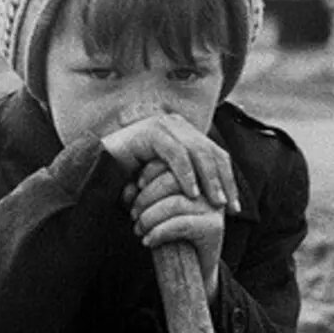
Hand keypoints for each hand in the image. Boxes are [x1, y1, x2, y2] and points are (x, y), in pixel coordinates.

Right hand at [102, 113, 238, 213]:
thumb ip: (189, 184)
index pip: (215, 154)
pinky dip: (185, 173)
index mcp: (185, 135)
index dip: (227, 179)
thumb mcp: (167, 184)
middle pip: (210, 151)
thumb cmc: (132, 182)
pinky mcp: (150, 132)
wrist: (99, 174)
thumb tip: (218, 201)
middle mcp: (177, 126)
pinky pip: (175, 153)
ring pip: (196, 151)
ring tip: (213, 201)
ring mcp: (164, 125)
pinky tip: (191, 192)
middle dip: (222, 181)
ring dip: (208, 178)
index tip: (234, 207)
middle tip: (227, 206)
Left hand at [126, 160, 231, 298]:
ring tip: (139, 230)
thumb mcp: (155, 210)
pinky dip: (159, 232)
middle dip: (146, 197)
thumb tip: (128, 189)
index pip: (172, 162)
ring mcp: (213, 208)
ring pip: (174, 203)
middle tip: (133, 215)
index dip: (149, 172)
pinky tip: (148, 242)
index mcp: (196, 176)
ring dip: (149, 217)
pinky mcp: (214, 227)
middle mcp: (208, 189)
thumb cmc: (170, 237)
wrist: (192, 272)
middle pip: (171, 180)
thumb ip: (144, 193)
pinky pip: (180, 224)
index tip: (135, 187)